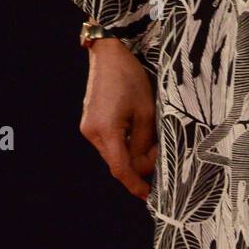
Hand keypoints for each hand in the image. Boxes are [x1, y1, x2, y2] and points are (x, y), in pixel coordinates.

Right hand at [80, 39, 157, 200]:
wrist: (108, 54)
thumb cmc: (130, 78)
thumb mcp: (145, 111)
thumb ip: (144, 141)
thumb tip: (145, 163)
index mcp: (106, 130)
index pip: (120, 169)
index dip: (135, 183)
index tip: (148, 195)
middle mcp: (92, 133)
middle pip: (116, 162)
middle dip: (138, 165)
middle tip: (159, 154)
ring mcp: (88, 127)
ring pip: (113, 152)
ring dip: (131, 153)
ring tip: (151, 141)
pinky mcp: (90, 121)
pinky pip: (107, 141)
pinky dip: (123, 143)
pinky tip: (138, 134)